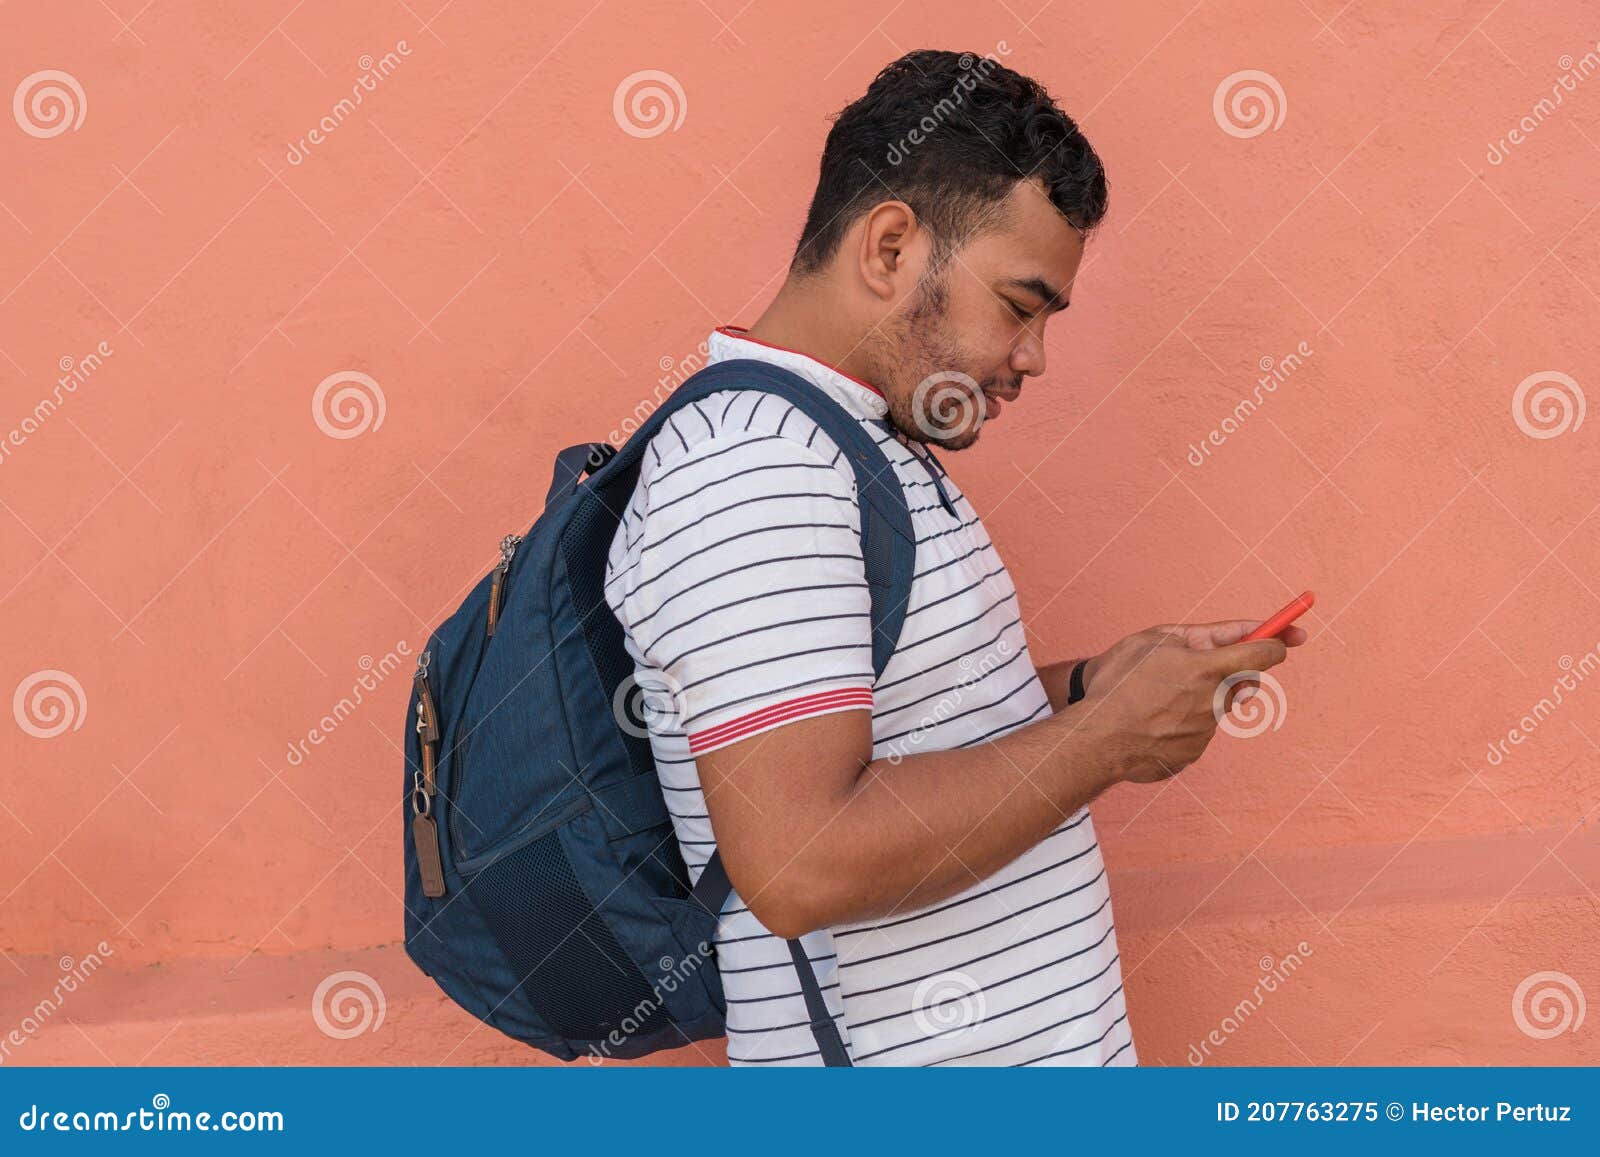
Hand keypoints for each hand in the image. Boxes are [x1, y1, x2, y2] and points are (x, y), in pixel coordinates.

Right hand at [1077, 624, 1293, 784]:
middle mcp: (1213, 702)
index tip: (1292, 635)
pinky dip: (1181, 723)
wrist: (1095, 739)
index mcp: (1206, 669)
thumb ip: (1197, 637)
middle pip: (1245, 683)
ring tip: (1157, 698)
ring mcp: (1204, 733)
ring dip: (1199, 698)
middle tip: (1205, 666)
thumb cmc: (1118, 683)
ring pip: (1216, 708)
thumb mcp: (1151, 641)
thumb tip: (1232, 640)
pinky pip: (1196, 732)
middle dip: (1235, 672)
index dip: (1279, 640)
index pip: (1263, 652)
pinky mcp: (1191, 755)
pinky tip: (1151, 721)